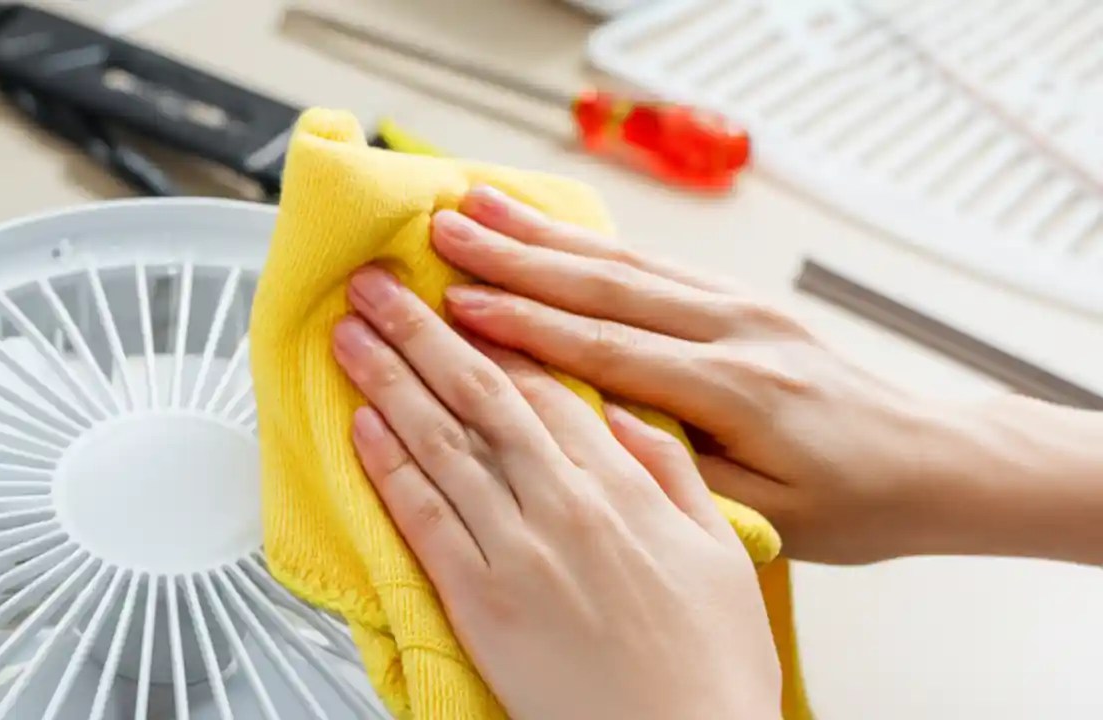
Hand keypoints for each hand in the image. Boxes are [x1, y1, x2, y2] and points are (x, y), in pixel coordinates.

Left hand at [334, 266, 782, 719]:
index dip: (495, 335)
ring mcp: (516, 551)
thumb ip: (674, 476)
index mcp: (624, 487)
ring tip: (351, 335)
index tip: (457, 297)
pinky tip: (362, 426)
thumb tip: (632, 416)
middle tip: (376, 286)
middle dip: (421, 332)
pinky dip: (389, 468)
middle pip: (480, 397)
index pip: (546, 387)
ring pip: (441, 445)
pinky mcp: (479, 603)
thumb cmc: (711, 664)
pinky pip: (424, 520)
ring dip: (389, 381)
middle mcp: (563, 505)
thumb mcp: (720, 554)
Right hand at [428, 186, 985, 564]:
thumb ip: (681, 467)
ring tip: (479, 207)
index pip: (607, 347)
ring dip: (546, 234)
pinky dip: (594, 242)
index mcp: (734, 388)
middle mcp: (733, 329)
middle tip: (444, 231)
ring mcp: (739, 306)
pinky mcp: (741, 301)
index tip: (457, 303)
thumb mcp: (770, 513)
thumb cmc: (852, 502)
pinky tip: (552, 228)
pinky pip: (655, 262)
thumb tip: (594, 425)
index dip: (526, 324)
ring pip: (626, 260)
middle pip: (606, 284)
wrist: (928, 460)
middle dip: (517, 257)